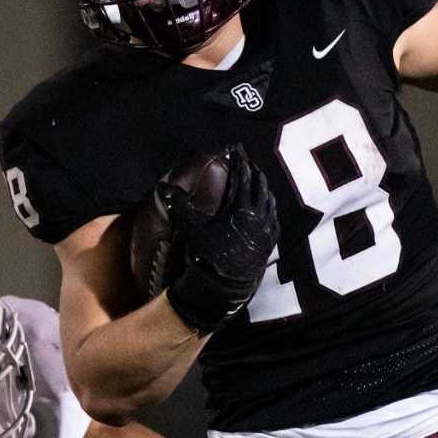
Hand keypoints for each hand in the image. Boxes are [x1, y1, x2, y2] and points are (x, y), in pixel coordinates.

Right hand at [165, 145, 279, 332]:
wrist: (223, 285)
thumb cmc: (206, 254)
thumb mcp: (190, 227)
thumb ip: (179, 205)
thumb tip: (162, 188)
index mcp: (239, 207)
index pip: (242, 177)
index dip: (240, 163)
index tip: (238, 152)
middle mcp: (257, 215)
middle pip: (260, 187)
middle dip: (256, 173)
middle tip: (252, 164)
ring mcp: (265, 229)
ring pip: (270, 202)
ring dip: (265, 190)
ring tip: (261, 183)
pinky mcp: (269, 243)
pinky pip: (274, 220)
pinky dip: (272, 210)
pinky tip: (269, 210)